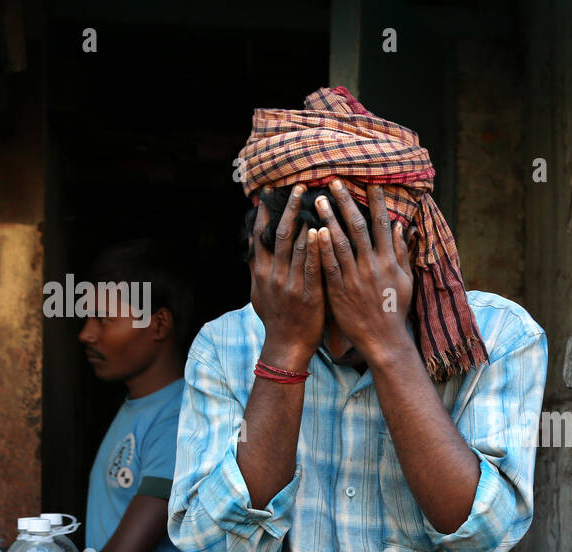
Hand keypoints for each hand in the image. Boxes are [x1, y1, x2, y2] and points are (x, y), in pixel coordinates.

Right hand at [249, 184, 324, 369]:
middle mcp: (273, 274)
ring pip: (294, 246)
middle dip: (287, 208)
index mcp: (262, 272)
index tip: (270, 191)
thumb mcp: (259, 294)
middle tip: (298, 185)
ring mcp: (289, 284)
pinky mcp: (307, 294)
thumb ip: (256, 270)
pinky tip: (318, 231)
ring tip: (312, 199)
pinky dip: (313, 248)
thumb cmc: (276, 320)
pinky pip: (310, 267)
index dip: (265, 212)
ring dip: (303, 220)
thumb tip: (252, 248)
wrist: (286, 346)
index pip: (261, 235)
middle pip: (278, 234)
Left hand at [315, 181, 415, 364]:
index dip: (376, 202)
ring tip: (319, 199)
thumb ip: (401, 252)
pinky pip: (330, 265)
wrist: (384, 339)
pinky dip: (323, 247)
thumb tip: (400, 226)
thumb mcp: (405, 280)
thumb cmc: (395, 310)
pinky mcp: (339, 291)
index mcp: (389, 262)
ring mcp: (355, 278)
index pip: (382, 225)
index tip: (369, 183)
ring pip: (341, 242)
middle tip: (335, 182)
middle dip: (347, 202)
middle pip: (359, 227)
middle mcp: (372, 266)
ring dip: (330, 218)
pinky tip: (315, 230)